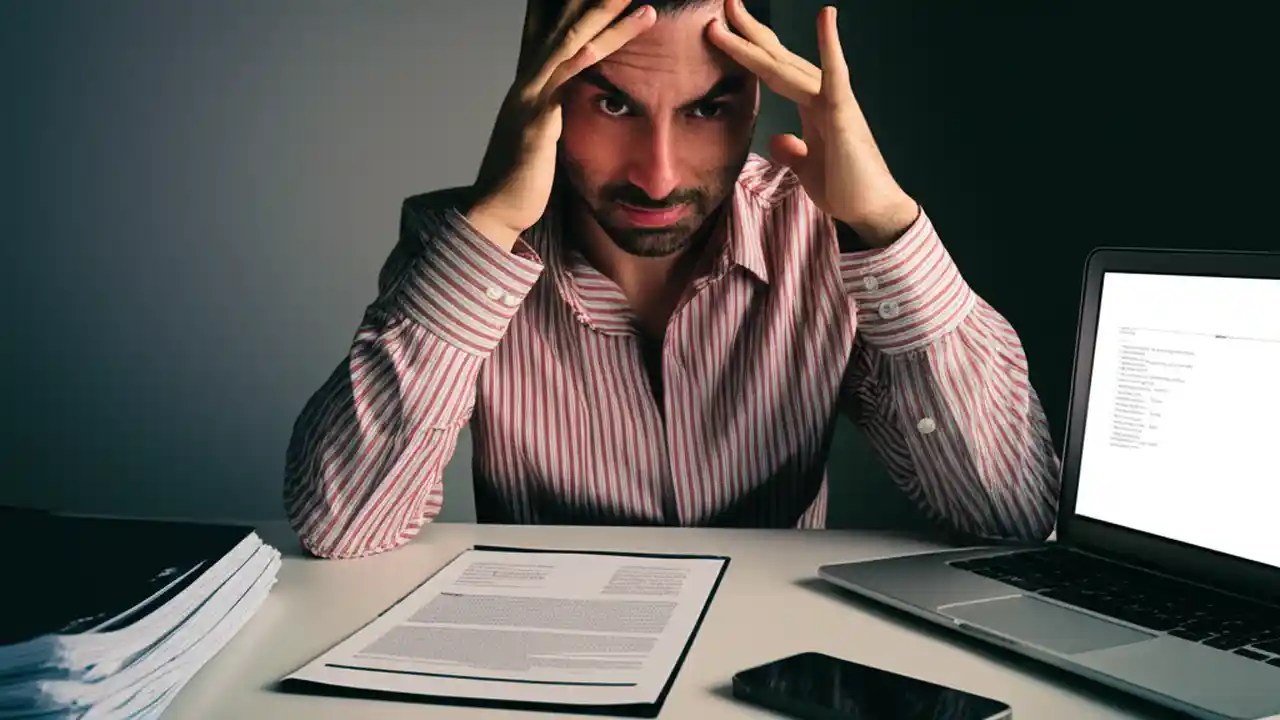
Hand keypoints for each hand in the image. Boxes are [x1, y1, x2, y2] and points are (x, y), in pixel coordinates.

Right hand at [467, 0, 656, 250]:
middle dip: (590, 0)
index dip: (560, 4)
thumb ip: (554, 110)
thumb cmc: (522, 177)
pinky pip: (564, 83)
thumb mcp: (541, 134)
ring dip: (602, 15)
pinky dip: (586, 58)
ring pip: (569, 44)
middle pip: (562, 25)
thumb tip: (569, 101)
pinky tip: (603, 41)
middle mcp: (528, 82)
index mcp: (531, 84)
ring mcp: (530, 99)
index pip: (547, 29)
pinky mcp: (536, 123)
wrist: (494, 211)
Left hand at [708, 1, 917, 246]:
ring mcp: (833, 101)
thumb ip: (792, 152)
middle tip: (724, 1)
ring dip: (758, 38)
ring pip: (788, 64)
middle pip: (776, 58)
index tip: (722, 30)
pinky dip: (830, 45)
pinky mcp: (845, 114)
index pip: (773, 71)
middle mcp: (821, 96)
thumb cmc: (843, 187)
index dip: (749, 49)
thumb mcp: (806, 169)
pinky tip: (826, 16)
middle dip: (748, 31)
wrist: (870, 211)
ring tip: (735, 8)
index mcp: (810, 107)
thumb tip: (778, 140)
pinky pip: (836, 75)